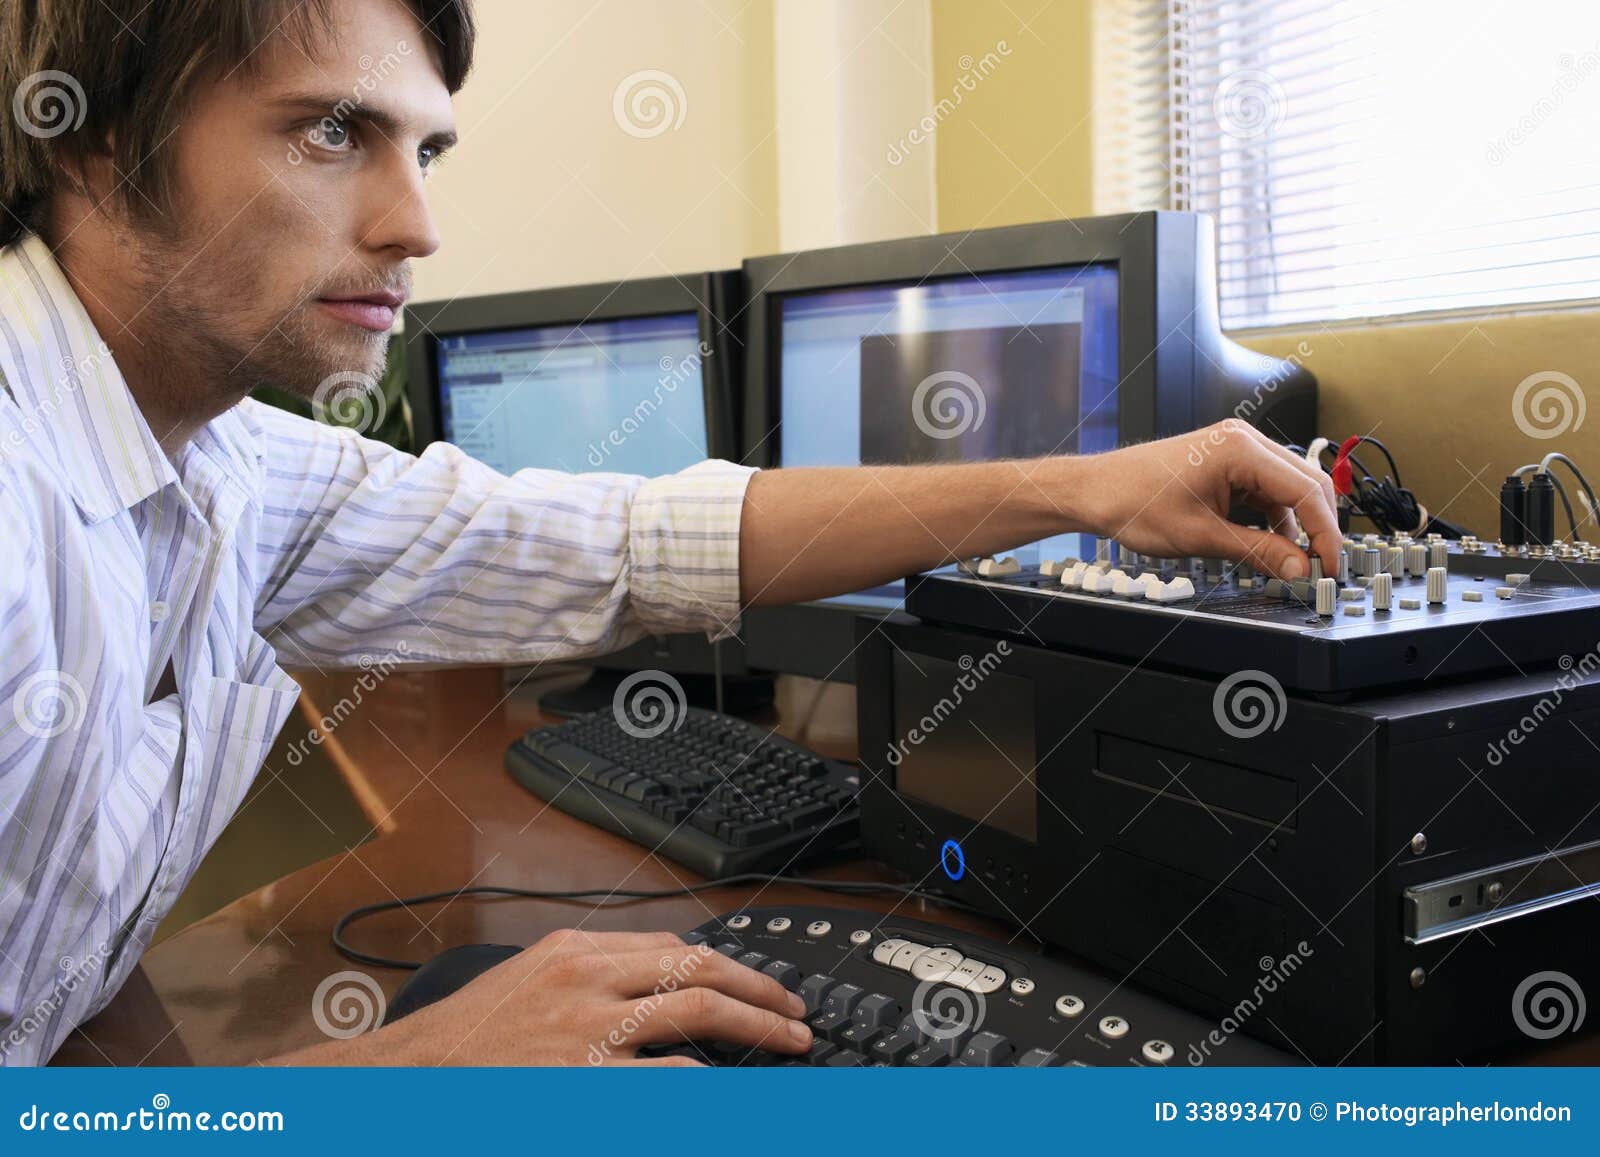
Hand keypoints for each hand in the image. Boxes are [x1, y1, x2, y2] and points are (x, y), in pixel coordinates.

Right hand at [286, 929, 811, 1065]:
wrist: (412, 1077)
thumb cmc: (470, 1038)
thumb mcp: (530, 979)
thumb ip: (594, 973)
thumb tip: (663, 975)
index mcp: (576, 950)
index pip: (676, 945)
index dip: (731, 965)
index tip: (762, 985)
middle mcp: (588, 978)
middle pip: (698, 967)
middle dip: (760, 989)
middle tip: (796, 1015)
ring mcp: (588, 1029)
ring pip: (695, 1009)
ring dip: (755, 1025)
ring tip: (788, 1043)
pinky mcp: (585, 1081)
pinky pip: (668, 1080)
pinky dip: (708, 1083)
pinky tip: (734, 1090)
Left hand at [1068, 420, 1340, 579]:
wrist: (1095, 491)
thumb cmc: (1133, 502)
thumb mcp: (1200, 536)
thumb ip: (1256, 551)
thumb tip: (1297, 568)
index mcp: (1240, 449)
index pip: (1307, 491)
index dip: (1326, 533)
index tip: (1330, 566)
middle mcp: (1243, 441)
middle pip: (1307, 484)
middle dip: (1319, 528)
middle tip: (1320, 568)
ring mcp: (1236, 450)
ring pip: (1290, 488)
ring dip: (1298, 524)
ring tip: (1295, 563)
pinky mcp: (1228, 464)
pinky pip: (1267, 490)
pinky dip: (1276, 518)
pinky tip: (1273, 545)